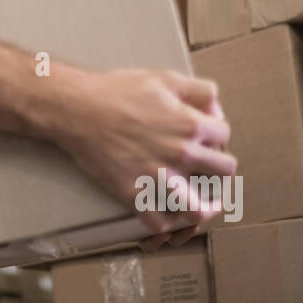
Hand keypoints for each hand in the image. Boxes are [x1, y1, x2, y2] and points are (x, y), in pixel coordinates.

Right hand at [54, 68, 234, 238]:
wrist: (78, 109)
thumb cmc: (117, 91)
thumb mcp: (164, 78)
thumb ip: (198, 90)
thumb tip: (216, 109)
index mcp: (190, 125)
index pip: (224, 134)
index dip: (216, 131)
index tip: (205, 133)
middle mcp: (181, 154)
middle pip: (224, 170)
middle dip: (218, 165)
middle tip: (206, 166)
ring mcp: (158, 179)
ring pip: (199, 210)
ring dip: (204, 208)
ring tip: (201, 204)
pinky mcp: (134, 195)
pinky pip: (159, 224)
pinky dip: (165, 225)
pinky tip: (166, 215)